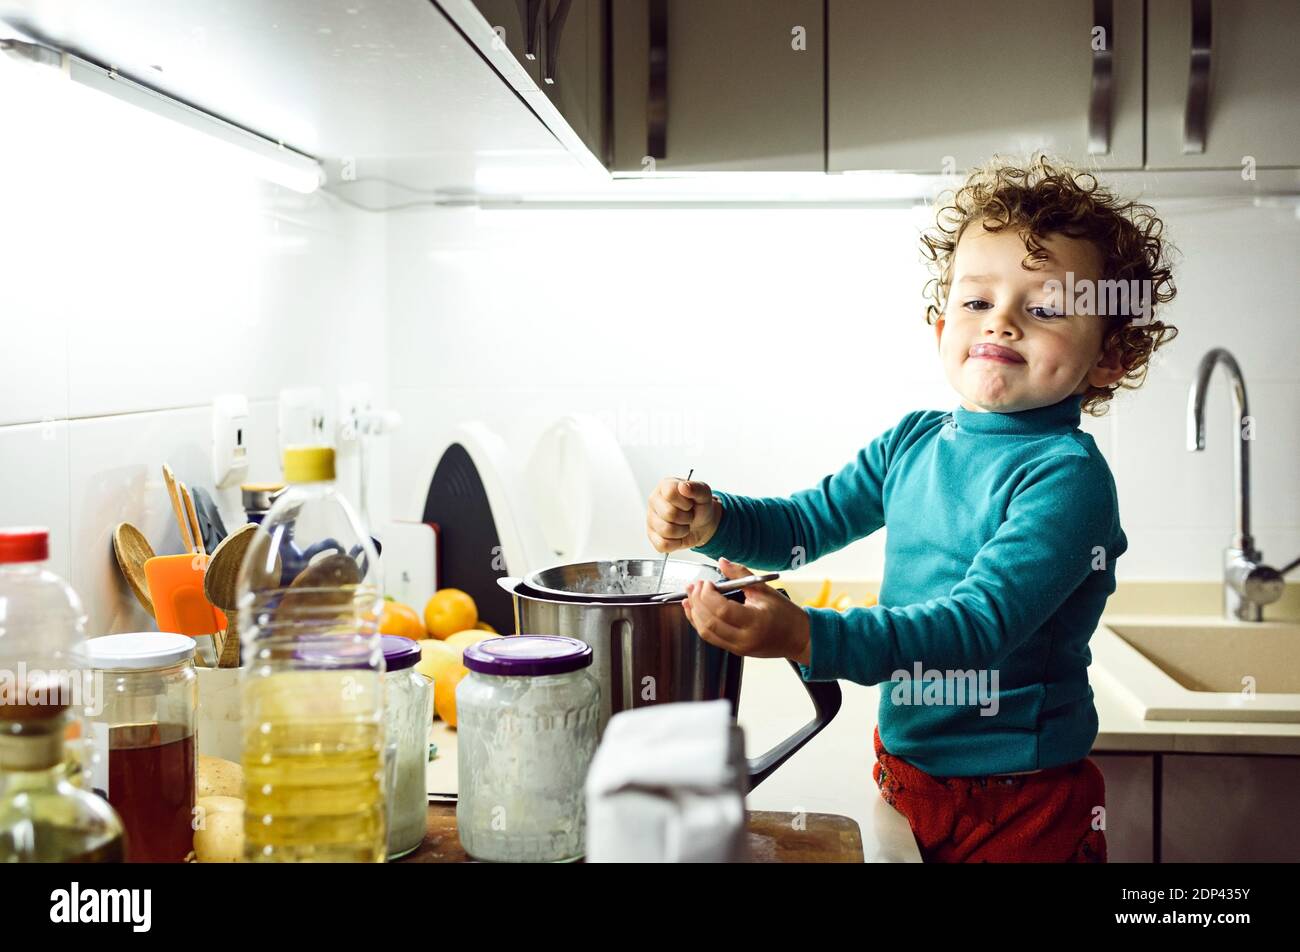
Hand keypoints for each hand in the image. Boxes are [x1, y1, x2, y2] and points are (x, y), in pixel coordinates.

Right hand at [646, 476, 721, 552]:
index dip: (685, 503)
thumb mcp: (704, 494)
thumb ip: (697, 488)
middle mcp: (654, 501)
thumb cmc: (699, 506)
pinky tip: (678, 535)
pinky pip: (663, 544)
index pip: (670, 493)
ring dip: (682, 531)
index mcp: (665, 486)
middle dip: (686, 518)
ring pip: (666, 530)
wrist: (701, 524)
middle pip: (669, 514)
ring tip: (684, 525)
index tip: (690, 504)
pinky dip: (676, 543)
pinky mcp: (651, 536)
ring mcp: (651, 519)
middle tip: (688, 515)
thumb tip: (684, 486)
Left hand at [683, 557, 811, 664]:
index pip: (722, 610)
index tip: (705, 582)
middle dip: (697, 602)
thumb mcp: (765, 590)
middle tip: (694, 586)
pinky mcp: (734, 650)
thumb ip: (741, 574)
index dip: (707, 595)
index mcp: (755, 622)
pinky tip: (694, 610)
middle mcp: (744, 638)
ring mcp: (738, 647)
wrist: (798, 638)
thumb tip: (722, 561)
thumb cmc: (786, 615)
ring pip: (706, 632)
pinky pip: (711, 638)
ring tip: (689, 596)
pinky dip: (699, 623)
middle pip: (709, 622)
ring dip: (694, 613)